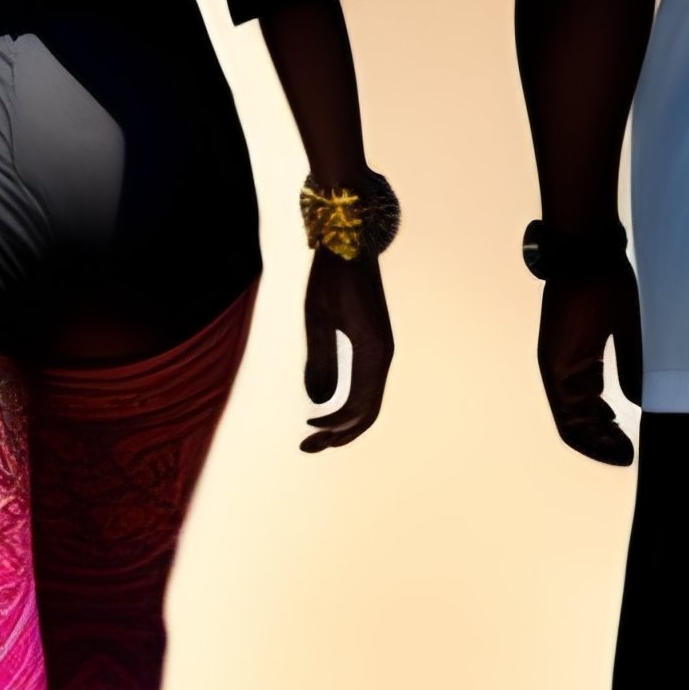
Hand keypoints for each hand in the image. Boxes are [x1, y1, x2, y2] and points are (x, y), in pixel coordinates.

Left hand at [301, 249, 392, 450]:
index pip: (361, 409)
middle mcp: (382, 354)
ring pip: (368, 399)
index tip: (307, 437)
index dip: (336, 430)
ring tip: (314, 433)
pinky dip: (348, 401)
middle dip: (339, 433)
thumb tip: (317, 401)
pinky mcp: (373, 342)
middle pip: (367, 410)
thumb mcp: (317, 317)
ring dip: (344, 420)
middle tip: (306, 446)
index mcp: (373, 352)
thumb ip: (319, 359)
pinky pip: (365, 383)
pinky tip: (326, 404)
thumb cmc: (332, 277)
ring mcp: (380, 349)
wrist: (350, 243)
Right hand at [538, 260, 642, 465]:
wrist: (583, 242)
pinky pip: (579, 386)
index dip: (598, 447)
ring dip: (596, 425)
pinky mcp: (571, 346)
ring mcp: (561, 356)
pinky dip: (594, 404)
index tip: (626, 457)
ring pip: (575, 405)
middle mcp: (555, 366)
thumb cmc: (603, 281)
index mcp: (560, 367)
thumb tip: (643, 405)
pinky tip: (615, 411)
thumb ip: (635, 366)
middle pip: (573, 420)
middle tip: (630, 452)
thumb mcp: (628, 325)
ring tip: (625, 438)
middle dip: (599, 441)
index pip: (573, 425)